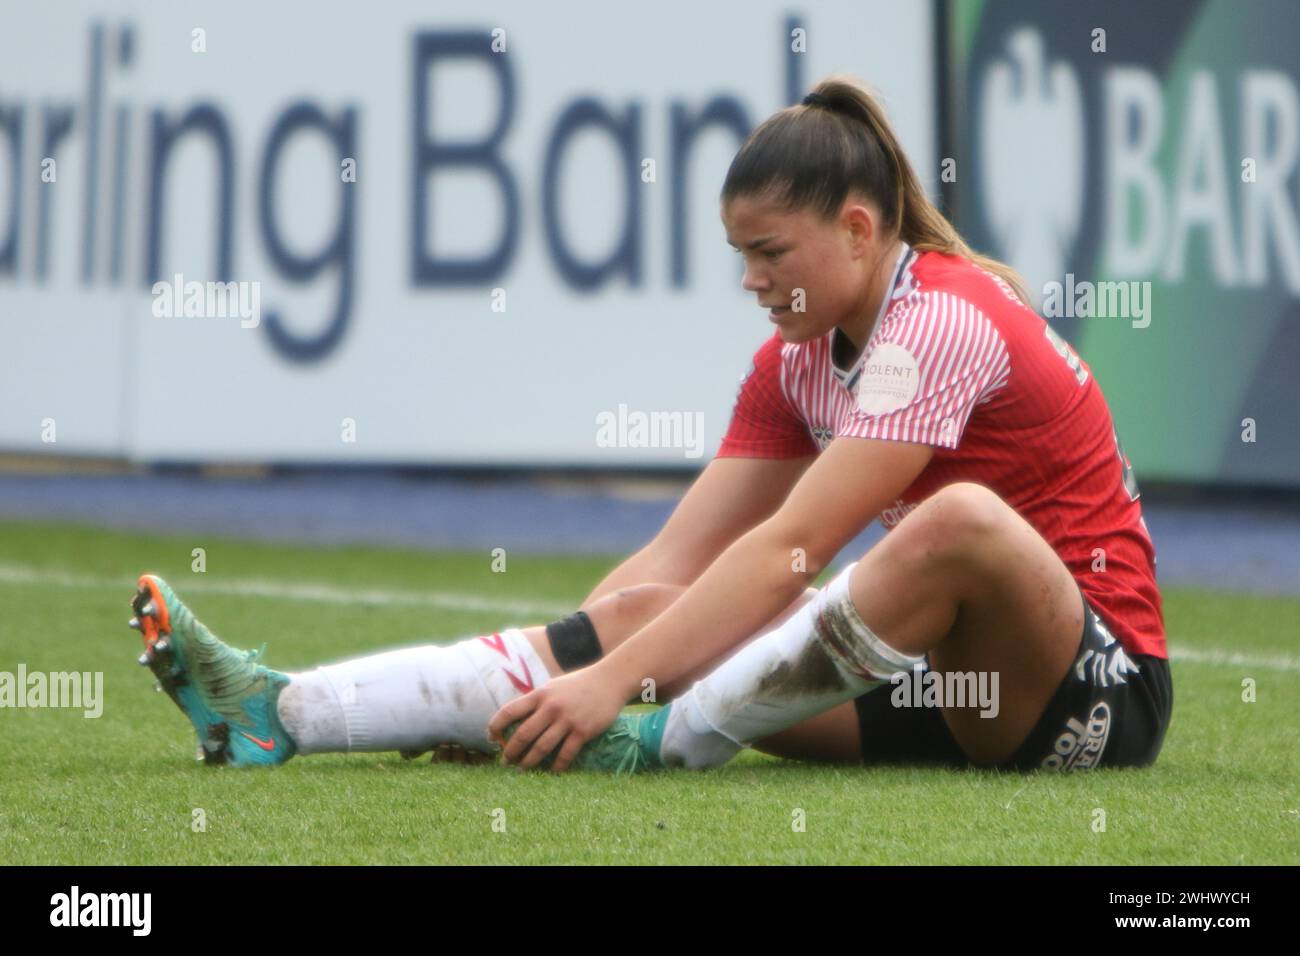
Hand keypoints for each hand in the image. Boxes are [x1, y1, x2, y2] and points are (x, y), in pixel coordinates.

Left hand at [487, 667, 626, 772]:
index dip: (496, 726)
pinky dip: (556, 767)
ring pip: (541, 747)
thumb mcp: (553, 686)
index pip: (509, 711)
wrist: (610, 680)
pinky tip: (551, 772)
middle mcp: (551, 707)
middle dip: (511, 751)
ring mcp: (567, 720)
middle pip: (523, 734)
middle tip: (506, 762)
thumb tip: (516, 718)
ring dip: (529, 762)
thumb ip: (537, 701)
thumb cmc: (579, 684)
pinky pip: (565, 754)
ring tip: (523, 769)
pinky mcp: (583, 731)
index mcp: (540, 694)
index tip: (490, 737)